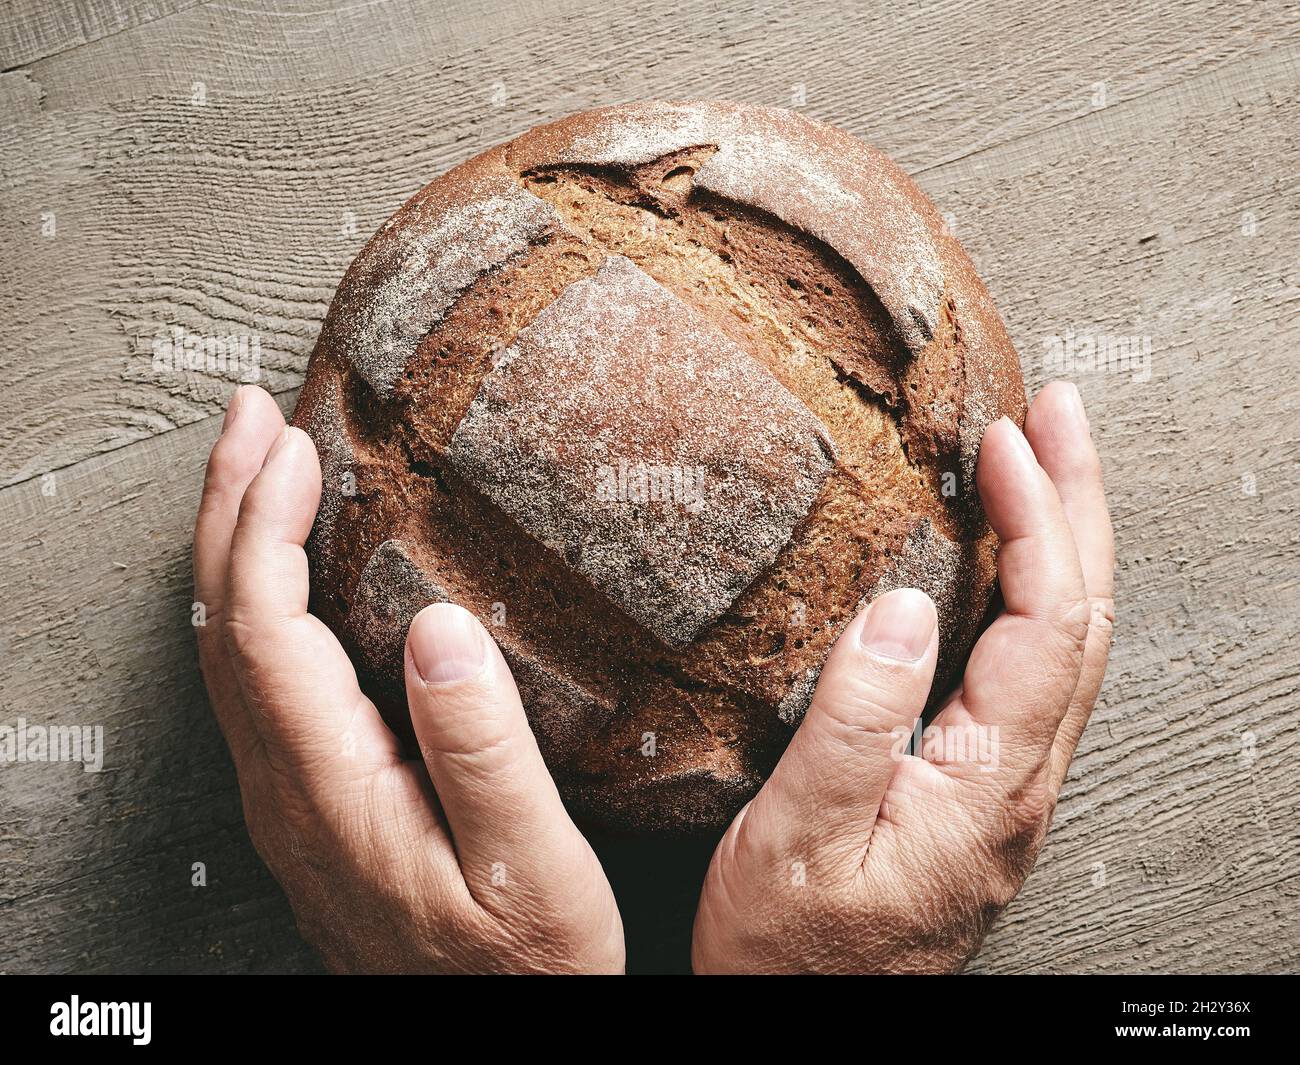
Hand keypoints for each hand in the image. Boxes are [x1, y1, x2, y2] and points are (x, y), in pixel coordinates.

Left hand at [193, 386, 623, 972]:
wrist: (488, 1042)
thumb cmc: (522, 966)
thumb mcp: (530, 866)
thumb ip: (482, 749)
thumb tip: (442, 626)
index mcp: (332, 790)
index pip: (264, 630)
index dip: (266, 527)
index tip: (291, 444)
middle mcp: (287, 791)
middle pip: (222, 627)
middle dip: (228, 509)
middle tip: (249, 416)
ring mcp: (289, 800)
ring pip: (229, 651)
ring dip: (235, 548)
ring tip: (257, 470)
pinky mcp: (310, 804)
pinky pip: (255, 679)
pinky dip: (257, 600)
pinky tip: (284, 574)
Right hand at [692, 382, 1113, 973]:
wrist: (808, 1019)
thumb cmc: (793, 945)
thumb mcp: (798, 831)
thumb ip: (856, 721)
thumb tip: (902, 607)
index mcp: (984, 782)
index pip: (1044, 622)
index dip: (1035, 519)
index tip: (1005, 440)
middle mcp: (1016, 779)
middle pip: (1082, 618)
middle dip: (1077, 503)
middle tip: (1059, 416)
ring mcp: (1005, 784)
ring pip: (1066, 641)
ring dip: (1064, 541)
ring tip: (1043, 464)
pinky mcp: (979, 786)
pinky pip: (1033, 667)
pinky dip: (1032, 590)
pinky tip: (1006, 564)